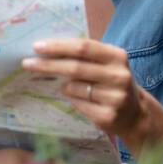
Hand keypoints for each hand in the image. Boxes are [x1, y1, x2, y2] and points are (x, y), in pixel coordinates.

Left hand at [21, 38, 146, 143]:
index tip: (37, 46)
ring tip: (67, 86)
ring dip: (63, 86)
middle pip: (74, 68)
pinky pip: (77, 104)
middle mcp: (119, 76)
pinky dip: (72, 100)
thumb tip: (46, 49)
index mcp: (117, 56)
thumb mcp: (106, 64)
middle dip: (47, 65)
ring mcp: (115, 98)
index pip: (83, 47)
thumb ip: (84, 56)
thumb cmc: (111, 83)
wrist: (135, 115)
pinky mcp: (107, 116)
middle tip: (26, 63)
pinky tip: (80, 100)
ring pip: (72, 88)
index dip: (58, 46)